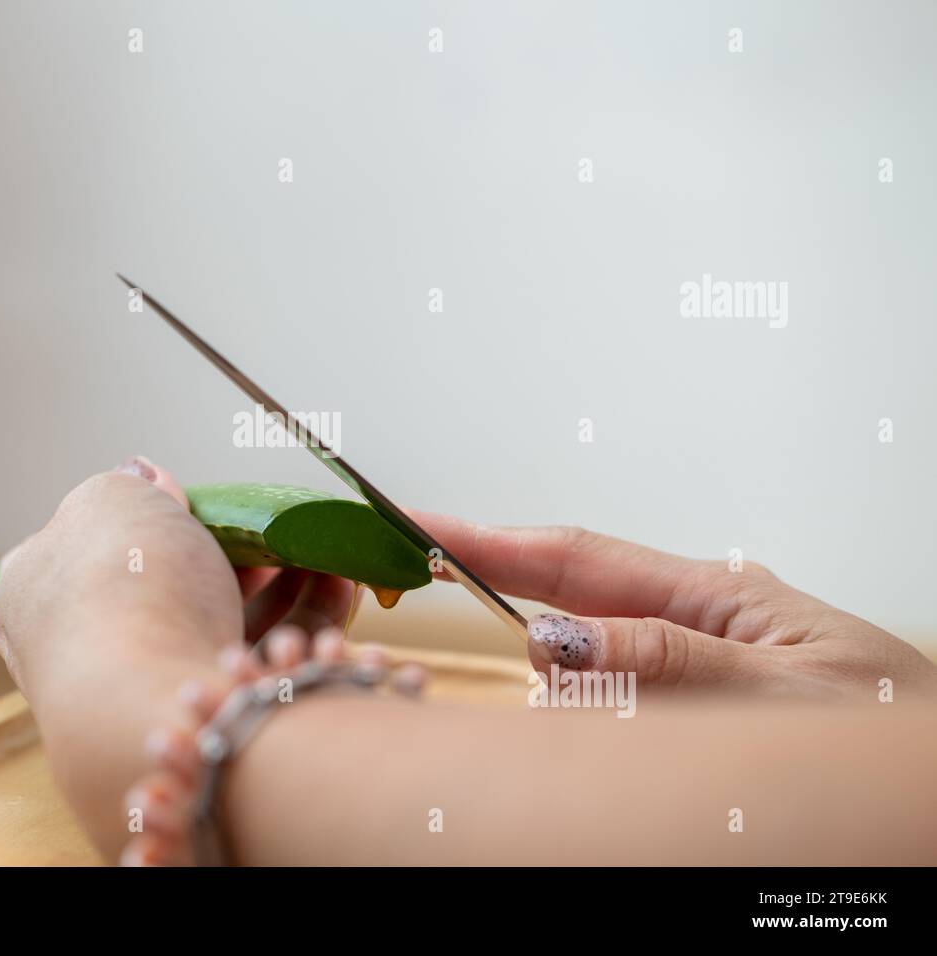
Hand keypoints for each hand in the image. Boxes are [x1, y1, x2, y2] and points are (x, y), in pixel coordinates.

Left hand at [0, 455, 354, 854]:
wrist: (151, 706)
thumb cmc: (118, 590)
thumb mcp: (112, 501)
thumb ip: (129, 483)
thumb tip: (142, 473)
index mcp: (38, 596)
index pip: (99, 546)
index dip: (161, 517)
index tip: (212, 504)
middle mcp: (83, 648)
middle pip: (174, 585)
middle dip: (240, 555)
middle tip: (281, 534)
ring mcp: (145, 690)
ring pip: (226, 624)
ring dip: (284, 586)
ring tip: (327, 555)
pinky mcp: (205, 722)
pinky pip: (260, 662)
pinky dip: (302, 623)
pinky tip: (340, 587)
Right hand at [411, 514, 936, 698]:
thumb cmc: (891, 725)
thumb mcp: (791, 690)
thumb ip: (674, 662)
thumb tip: (559, 638)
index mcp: (713, 593)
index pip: (576, 556)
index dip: (488, 537)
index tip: (415, 523)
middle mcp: (689, 624)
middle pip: (568, 611)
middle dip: (513, 617)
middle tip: (459, 616)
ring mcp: (685, 674)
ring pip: (585, 684)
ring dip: (579, 712)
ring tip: (654, 742)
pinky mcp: (685, 720)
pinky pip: (612, 725)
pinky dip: (599, 743)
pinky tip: (632, 757)